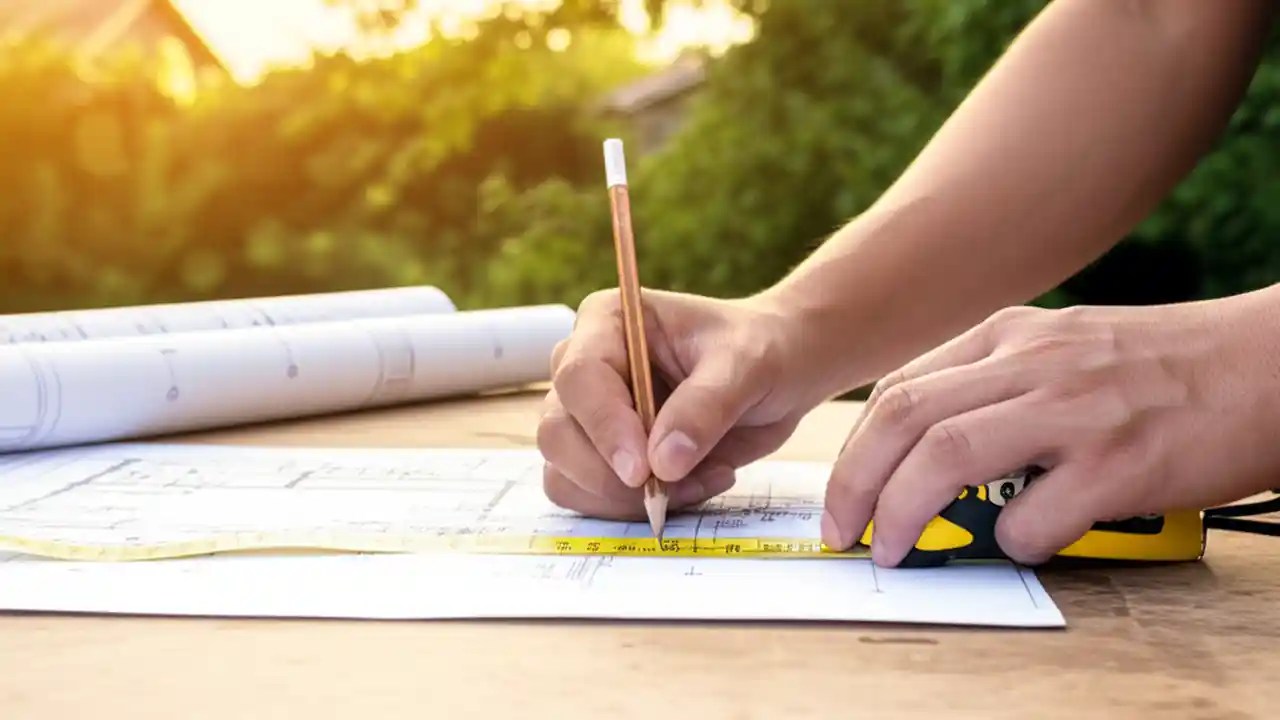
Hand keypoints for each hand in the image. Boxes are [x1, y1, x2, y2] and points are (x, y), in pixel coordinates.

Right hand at [538, 289, 821, 520]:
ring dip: (623, 498)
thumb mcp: (747, 366)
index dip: (605, 427)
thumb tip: (661, 464)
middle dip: (609, 474)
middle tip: (672, 486)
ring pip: (564, 473)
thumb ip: (704, 409)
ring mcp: (589, 416)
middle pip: (557, 432)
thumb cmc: (762, 351)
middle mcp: (585, 368)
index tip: (643, 470)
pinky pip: (589, 498)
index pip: (580, 377)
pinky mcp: (603, 456)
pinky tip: (690, 487)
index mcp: (608, 322)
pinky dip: (632, 509)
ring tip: (697, 480)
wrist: (781, 373)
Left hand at [821, 293, 1279, 565]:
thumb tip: (929, 454)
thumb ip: (997, 387)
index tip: (844, 496)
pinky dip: (1014, 541)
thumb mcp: (1064, 350)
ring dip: (902, 510)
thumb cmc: (1165, 367)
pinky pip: (1035, 514)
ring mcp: (1074, 408)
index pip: (899, 390)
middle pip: (902, 417)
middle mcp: (1031, 363)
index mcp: (1009, 336)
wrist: (1268, 363)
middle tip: (843, 532)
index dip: (855, 451)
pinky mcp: (1119, 461)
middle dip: (853, 482)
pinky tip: (1027, 545)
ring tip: (893, 549)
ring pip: (945, 453)